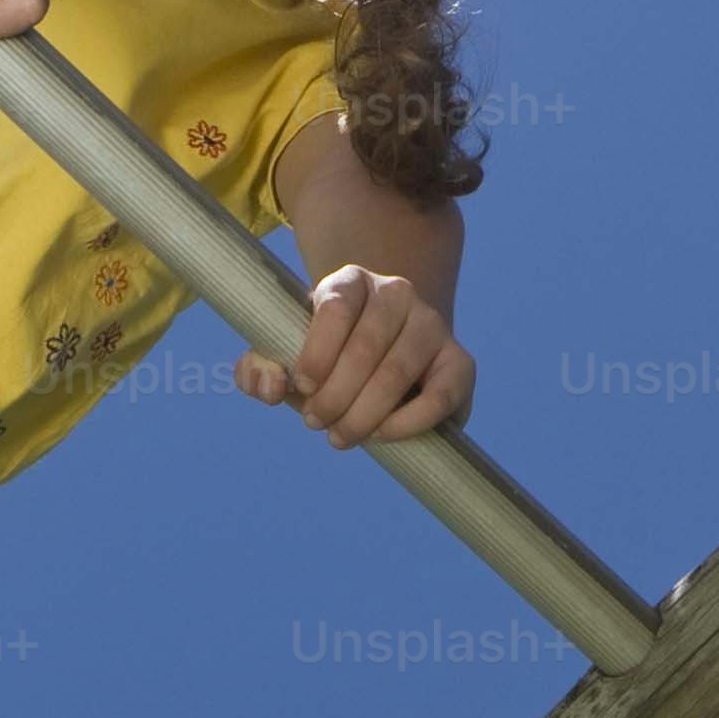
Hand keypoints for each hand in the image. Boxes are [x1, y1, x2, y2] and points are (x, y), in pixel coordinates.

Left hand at [238, 264, 472, 447]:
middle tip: (315, 422)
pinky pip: (441, 394)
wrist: (383, 366)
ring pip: (398, 372)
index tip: (301, 387)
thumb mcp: (287, 359)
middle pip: (366, 345)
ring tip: (340, 436)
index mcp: (352, 281)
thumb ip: (259, 369)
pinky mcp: (459, 363)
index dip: (316, 352)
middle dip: (334, 396)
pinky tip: (382, 435)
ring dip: (363, 414)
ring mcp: (432, 325)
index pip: (337, 306)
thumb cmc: (326, 363)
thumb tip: (269, 383)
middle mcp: (397, 293)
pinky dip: (408, 422)